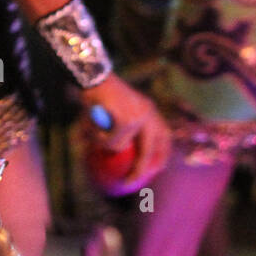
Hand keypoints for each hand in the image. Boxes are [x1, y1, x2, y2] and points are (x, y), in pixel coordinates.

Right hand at [77, 73, 171, 192]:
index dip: (163, 153)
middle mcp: (148, 113)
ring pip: (122, 145)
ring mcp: (139, 117)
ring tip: (94, 137)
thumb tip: (112, 152)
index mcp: (149, 109)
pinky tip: (92, 131)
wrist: (93, 74)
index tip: (158, 168)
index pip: (164, 135)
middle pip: (151, 148)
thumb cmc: (100, 90)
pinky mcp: (127, 121)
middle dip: (143, 168)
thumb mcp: (114, 109)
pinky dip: (100, 139)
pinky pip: (113, 141)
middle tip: (131, 181)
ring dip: (106, 145)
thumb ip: (118, 129)